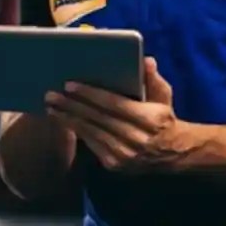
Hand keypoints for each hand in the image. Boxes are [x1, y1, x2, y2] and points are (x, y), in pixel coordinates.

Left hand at [44, 57, 182, 173]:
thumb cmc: (163, 117)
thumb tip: (145, 60)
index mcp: (149, 119)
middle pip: (98, 119)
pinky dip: (76, 132)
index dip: (90, 94)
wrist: (173, 154)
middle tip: (51, 94)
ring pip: (91, 133)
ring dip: (68, 119)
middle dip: (72, 106)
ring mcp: (125, 155)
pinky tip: (63, 121)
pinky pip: (92, 145)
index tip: (69, 85)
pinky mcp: (115, 165)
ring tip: (51, 107)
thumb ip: (153, 78)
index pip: (114, 104)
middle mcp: (136, 139)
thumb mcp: (163, 96)